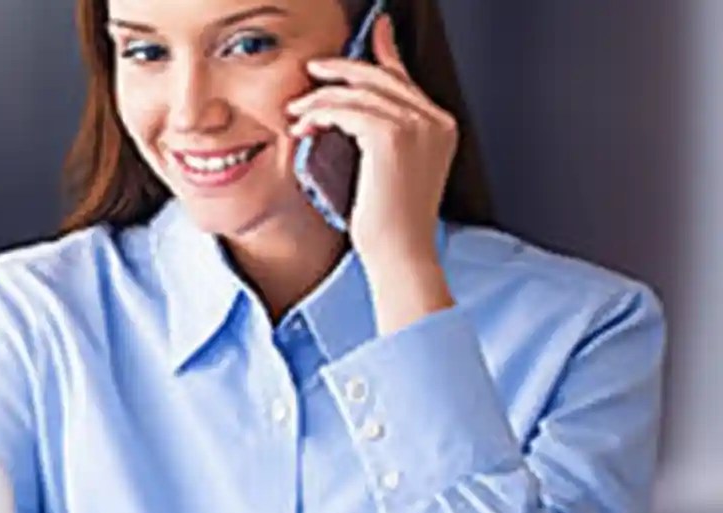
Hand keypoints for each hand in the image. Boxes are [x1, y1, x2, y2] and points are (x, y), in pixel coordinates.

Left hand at [285, 12, 456, 270]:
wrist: (400, 254)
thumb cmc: (392, 224)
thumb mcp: (392, 170)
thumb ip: (381, 134)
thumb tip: (355, 112)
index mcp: (441, 127)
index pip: (405, 78)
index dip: (384, 52)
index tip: (373, 32)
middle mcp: (434, 120)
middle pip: (381, 76)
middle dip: (340, 70)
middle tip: (313, 71)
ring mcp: (417, 126)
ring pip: (359, 91)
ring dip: (320, 99)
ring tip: (297, 113)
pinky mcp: (391, 136)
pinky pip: (347, 109)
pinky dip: (320, 114)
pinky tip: (306, 127)